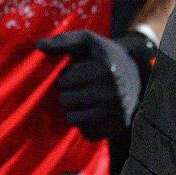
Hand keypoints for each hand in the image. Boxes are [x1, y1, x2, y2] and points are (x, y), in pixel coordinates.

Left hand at [36, 29, 157, 140]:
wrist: (137, 74)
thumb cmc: (104, 56)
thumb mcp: (87, 42)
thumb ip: (63, 41)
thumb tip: (39, 46)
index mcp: (106, 69)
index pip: (64, 82)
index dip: (66, 76)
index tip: (79, 72)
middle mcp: (114, 92)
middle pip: (66, 101)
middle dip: (69, 93)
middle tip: (83, 87)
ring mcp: (117, 112)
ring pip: (73, 119)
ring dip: (74, 109)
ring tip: (87, 99)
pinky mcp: (117, 127)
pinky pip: (86, 133)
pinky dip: (87, 124)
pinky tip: (96, 112)